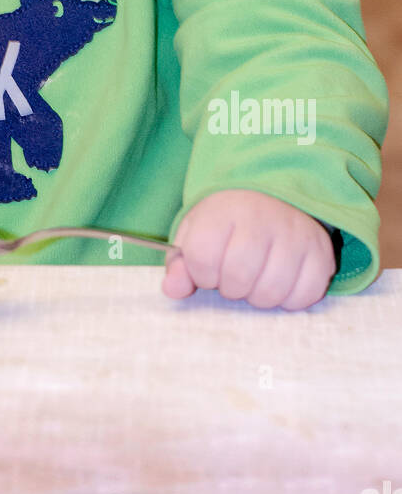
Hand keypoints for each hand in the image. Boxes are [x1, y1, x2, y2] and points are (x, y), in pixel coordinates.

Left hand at [162, 189, 335, 309]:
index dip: (201, 272)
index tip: (208, 266)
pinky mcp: (321, 253)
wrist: (277, 195)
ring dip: (258, 296)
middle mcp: (262, 218)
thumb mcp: (197, 232)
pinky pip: (303, 297)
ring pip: (270, 292)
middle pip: (237, 278)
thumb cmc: (230, 221)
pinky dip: (289, 299)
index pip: (202, 258)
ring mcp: (295, 235)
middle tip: (234, 274)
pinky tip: (281, 280)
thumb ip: (180, 264)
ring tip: (256, 277)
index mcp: (224, 210)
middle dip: (230, 287)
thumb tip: (172, 289)